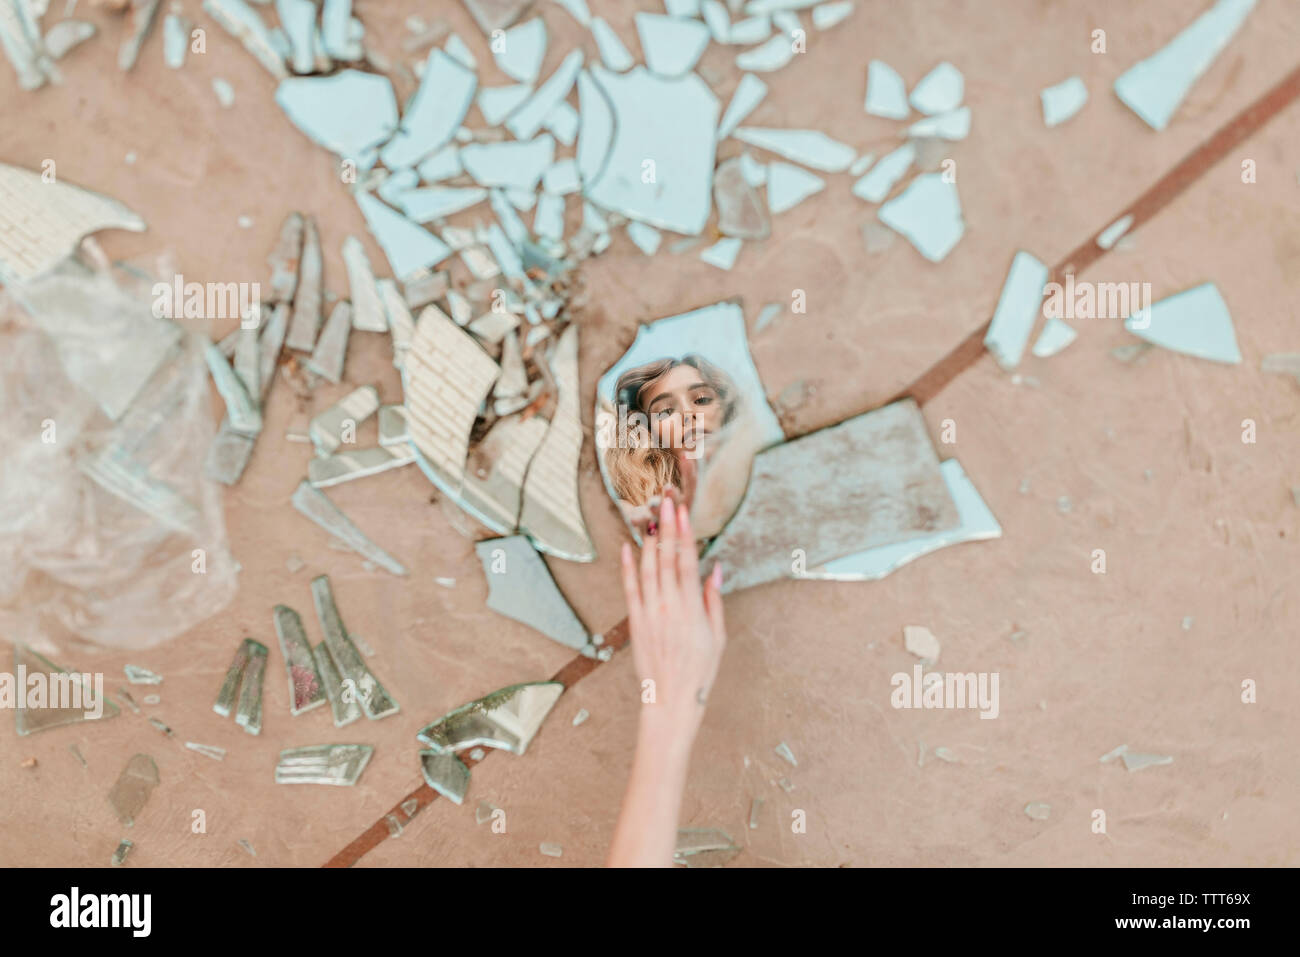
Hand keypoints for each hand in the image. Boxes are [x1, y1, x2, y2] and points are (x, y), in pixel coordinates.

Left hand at [619, 495, 726, 745]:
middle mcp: (668, 606)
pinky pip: (630, 588)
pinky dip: (628, 566)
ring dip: (648, 541)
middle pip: (666, 558)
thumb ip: (713, 600)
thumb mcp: (717, 636)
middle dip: (666, 527)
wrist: (671, 699)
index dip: (684, 534)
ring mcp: (649, 613)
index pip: (687, 562)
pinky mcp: (635, 622)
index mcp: (691, 608)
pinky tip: (628, 547)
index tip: (683, 511)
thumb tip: (714, 569)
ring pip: (647, 569)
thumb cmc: (700, 671)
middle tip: (665, 500)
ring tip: (649, 516)